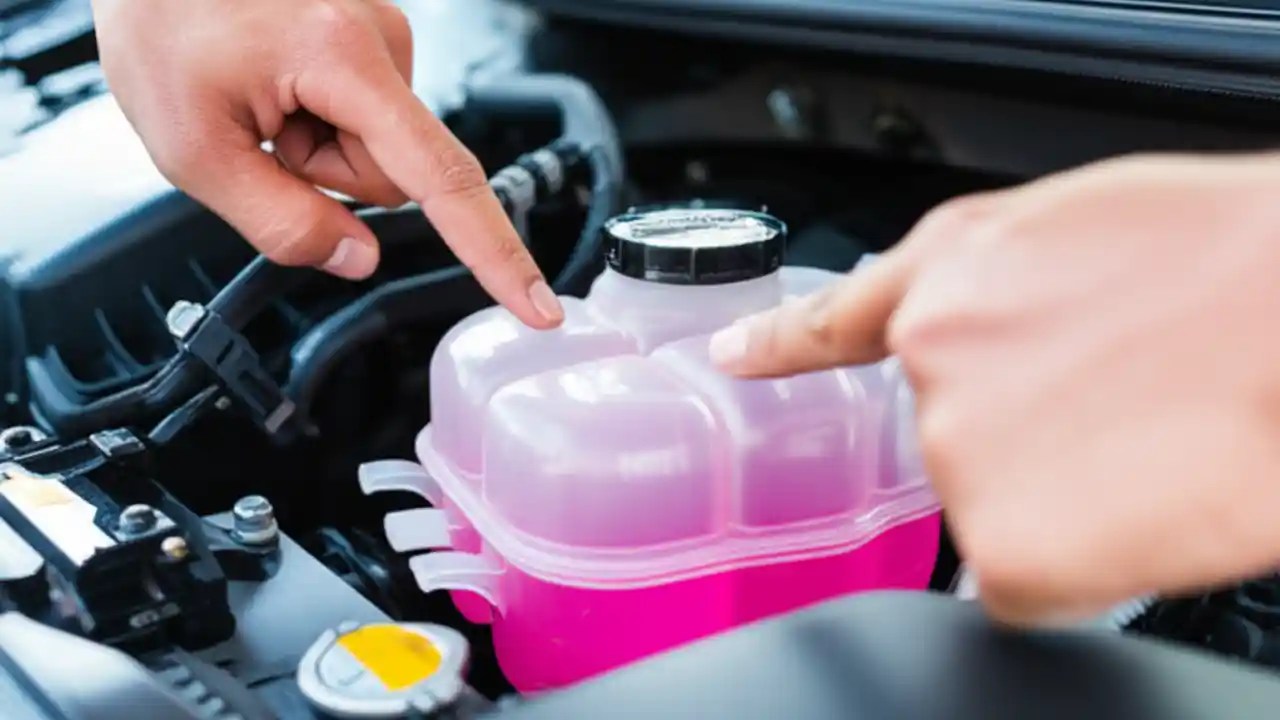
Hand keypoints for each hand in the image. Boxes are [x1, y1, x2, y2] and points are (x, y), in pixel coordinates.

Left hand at [91, 0, 562, 328]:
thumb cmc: (159, 21)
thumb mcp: (194, 148)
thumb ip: (281, 222)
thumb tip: (358, 259)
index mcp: (343, 60)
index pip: (442, 180)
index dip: (494, 255)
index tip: (536, 305)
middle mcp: (380, 36)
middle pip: (393, 173)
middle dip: (329, 175)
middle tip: (262, 134)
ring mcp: (378, 29)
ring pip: (378, 147)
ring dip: (319, 145)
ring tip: (262, 100)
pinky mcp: (368, 32)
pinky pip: (364, 113)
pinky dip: (319, 116)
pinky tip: (275, 85)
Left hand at [710, 152, 1279, 624]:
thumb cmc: (1233, 260)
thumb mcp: (1093, 234)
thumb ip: (1014, 293)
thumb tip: (1015, 348)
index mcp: (954, 273)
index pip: (838, 321)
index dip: (782, 344)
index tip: (731, 357)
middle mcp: (932, 361)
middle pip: (957, 438)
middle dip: (1031, 439)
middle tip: (1125, 409)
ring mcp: (957, 453)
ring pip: (1001, 508)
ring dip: (1065, 497)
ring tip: (1149, 441)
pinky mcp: (1003, 542)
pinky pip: (1029, 576)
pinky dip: (1083, 563)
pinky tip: (1139, 504)